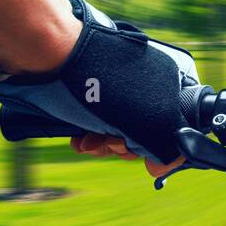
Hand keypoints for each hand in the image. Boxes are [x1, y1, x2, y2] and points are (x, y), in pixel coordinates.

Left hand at [0, 0, 200, 173]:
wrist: (48, 57)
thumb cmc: (99, 84)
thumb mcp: (146, 121)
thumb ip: (166, 148)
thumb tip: (161, 168)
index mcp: (169, 83)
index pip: (177, 125)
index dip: (162, 146)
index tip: (147, 157)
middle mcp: (147, 85)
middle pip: (147, 132)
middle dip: (127, 146)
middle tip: (112, 143)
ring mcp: (118, 88)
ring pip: (119, 131)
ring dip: (103, 145)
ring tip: (88, 142)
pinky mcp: (91, 93)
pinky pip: (96, 124)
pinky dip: (88, 136)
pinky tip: (77, 139)